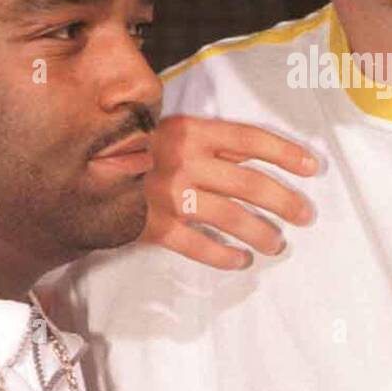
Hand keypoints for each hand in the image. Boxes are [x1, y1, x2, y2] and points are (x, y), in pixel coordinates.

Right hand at [140, 115, 317, 269]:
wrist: (78, 173)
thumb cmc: (132, 149)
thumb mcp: (168, 129)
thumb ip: (206, 139)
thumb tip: (255, 153)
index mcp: (191, 130)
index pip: (250, 139)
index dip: (286, 153)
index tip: (313, 168)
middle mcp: (184, 161)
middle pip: (250, 183)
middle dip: (285, 201)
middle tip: (305, 216)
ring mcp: (170, 196)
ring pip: (231, 218)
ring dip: (261, 234)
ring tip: (277, 244)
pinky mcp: (155, 227)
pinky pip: (199, 246)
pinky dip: (224, 256)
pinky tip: (241, 261)